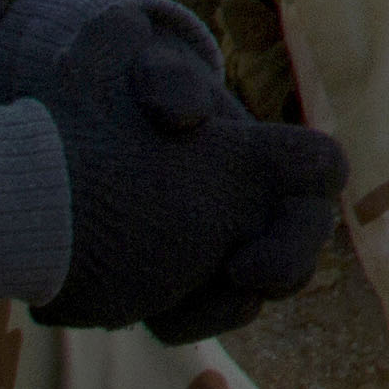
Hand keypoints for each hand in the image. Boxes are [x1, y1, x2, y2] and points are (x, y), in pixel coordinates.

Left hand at [32, 6, 346, 338]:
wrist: (69, 144)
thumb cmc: (124, 96)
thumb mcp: (140, 69)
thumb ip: (165, 76)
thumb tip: (186, 117)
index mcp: (261, 155)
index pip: (319, 168)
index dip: (315, 182)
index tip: (276, 182)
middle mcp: (250, 210)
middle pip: (301, 247)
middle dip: (286, 263)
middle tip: (242, 269)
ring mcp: (212, 254)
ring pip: (248, 296)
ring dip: (228, 305)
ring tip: (184, 302)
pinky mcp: (169, 289)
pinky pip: (191, 319)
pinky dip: (180, 318)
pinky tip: (147, 312)